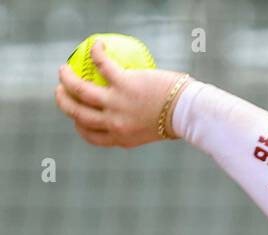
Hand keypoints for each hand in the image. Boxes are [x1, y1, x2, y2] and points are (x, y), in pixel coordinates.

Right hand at [54, 39, 187, 147]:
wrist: (190, 112)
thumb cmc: (180, 119)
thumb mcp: (156, 129)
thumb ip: (141, 125)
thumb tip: (140, 113)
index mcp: (122, 138)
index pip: (91, 136)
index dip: (79, 126)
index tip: (76, 119)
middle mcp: (115, 124)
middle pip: (78, 114)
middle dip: (63, 103)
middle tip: (60, 90)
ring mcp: (117, 104)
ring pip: (80, 90)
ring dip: (66, 79)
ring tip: (64, 69)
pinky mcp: (124, 84)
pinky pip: (102, 64)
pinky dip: (97, 52)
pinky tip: (98, 45)